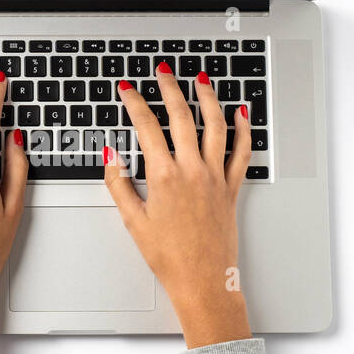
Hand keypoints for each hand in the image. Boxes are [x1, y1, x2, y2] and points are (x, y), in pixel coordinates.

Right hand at [105, 64, 254, 348]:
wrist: (204, 282)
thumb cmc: (168, 258)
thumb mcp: (133, 221)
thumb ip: (118, 184)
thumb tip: (110, 154)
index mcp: (164, 177)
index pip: (146, 127)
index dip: (134, 103)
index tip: (127, 89)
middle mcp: (192, 171)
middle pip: (182, 117)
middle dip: (170, 89)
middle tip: (163, 72)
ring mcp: (215, 177)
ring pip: (215, 125)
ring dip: (208, 98)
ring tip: (201, 79)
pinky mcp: (231, 188)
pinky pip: (241, 151)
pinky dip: (243, 129)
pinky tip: (240, 113)